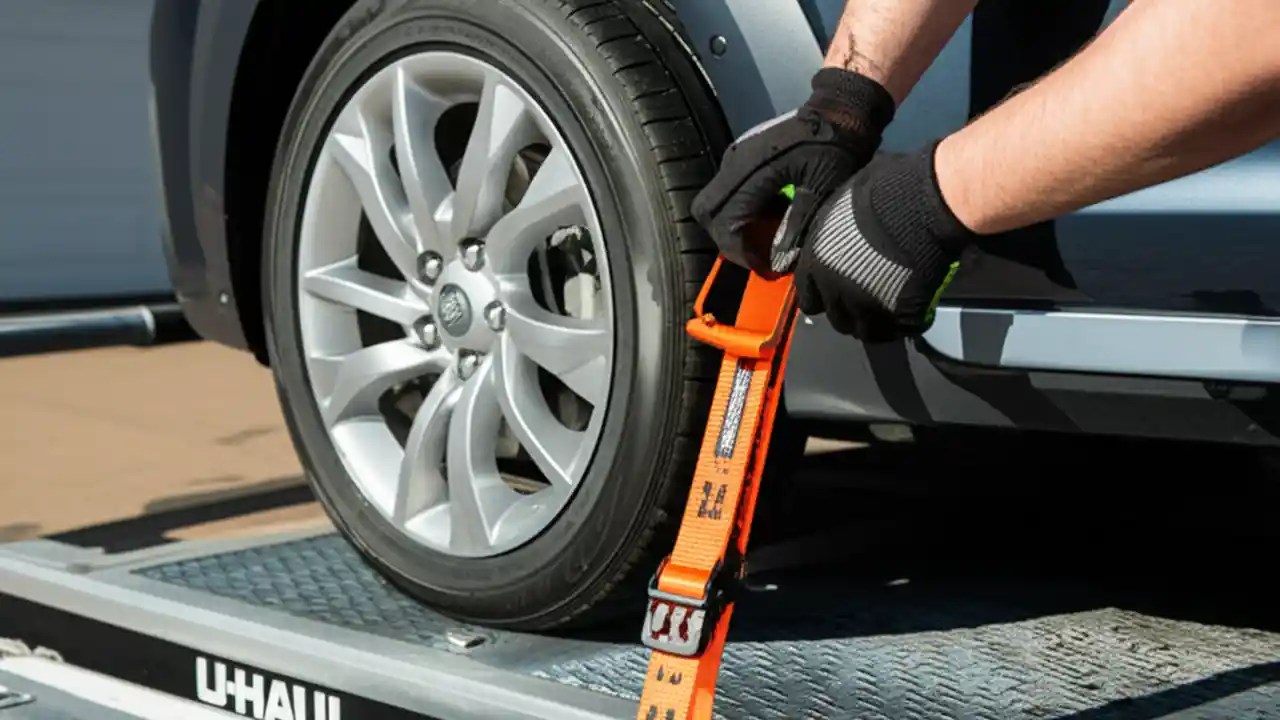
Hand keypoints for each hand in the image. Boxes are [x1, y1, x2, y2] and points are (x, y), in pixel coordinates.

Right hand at [692, 69, 894, 275]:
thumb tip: (779, 261)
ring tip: (764, 240)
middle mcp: (735, 161)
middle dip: (727, 240)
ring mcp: (735, 156)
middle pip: (706, 212)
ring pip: (714, 202)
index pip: (726, 220)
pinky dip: (740, 212)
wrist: (841, 108)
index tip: (763, 266)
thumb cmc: (836, 146)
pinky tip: (769, 218)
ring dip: (733, 226)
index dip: (740, 251)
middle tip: (756, 256)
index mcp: (753, 168)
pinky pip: (728, 191)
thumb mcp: (823, 189)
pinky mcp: (741, 155)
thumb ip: (797, 226)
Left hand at [795, 145, 973, 340]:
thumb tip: (838, 235)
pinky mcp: (899, 315)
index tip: (836, 292)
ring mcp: (867, 306)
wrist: (925, 201)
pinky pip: (900, 331)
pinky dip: (906, 324)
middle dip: (850, 312)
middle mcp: (835, 289)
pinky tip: (914, 310)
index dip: (823, 296)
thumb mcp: (842, 204)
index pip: (807, 298)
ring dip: (876, 323)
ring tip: (890, 308)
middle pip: (836, 318)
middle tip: (869, 299)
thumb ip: (834, 232)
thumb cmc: (884, 189)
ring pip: (865, 332)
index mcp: (815, 262)